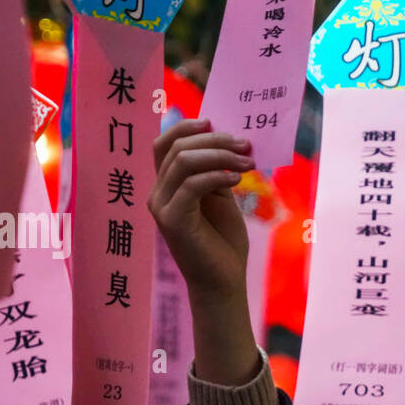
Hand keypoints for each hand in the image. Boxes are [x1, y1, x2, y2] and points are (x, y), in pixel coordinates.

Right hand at [148, 118, 260, 385]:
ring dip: (219, 155)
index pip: (164, 144)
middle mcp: (157, 194)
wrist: (223, 282)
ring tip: (247, 161)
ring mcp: (161, 207)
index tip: (215, 122)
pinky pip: (192, 184)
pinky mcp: (172, 221)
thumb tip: (227, 138)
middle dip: (214, 140)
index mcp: (166, 186)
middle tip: (245, 145)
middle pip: (177, 148)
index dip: (186, 127)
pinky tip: (238, 179)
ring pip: (184, 162)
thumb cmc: (223, 242)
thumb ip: (216, 170)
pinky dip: (217, 175)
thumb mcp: (220, 198)